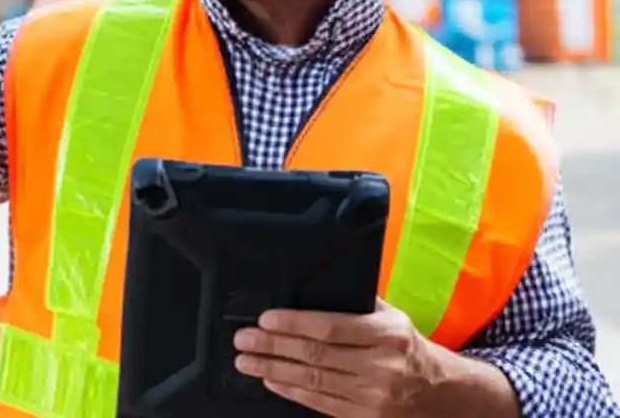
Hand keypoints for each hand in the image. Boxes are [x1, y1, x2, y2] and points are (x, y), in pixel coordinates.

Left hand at [233, 299, 445, 416]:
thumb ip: (359, 303)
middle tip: (243, 340)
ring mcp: (374, 395)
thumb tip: (316, 284)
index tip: (265, 319)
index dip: (293, 323)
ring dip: (273, 370)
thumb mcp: (393, 318)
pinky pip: (321, 403)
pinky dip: (292, 391)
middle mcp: (381, 364)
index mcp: (387, 333)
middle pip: (315, 354)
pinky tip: (271, 381)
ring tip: (246, 361)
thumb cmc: (409, 348)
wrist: (444, 393)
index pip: (331, 326)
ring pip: (313, 381)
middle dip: (273, 346)